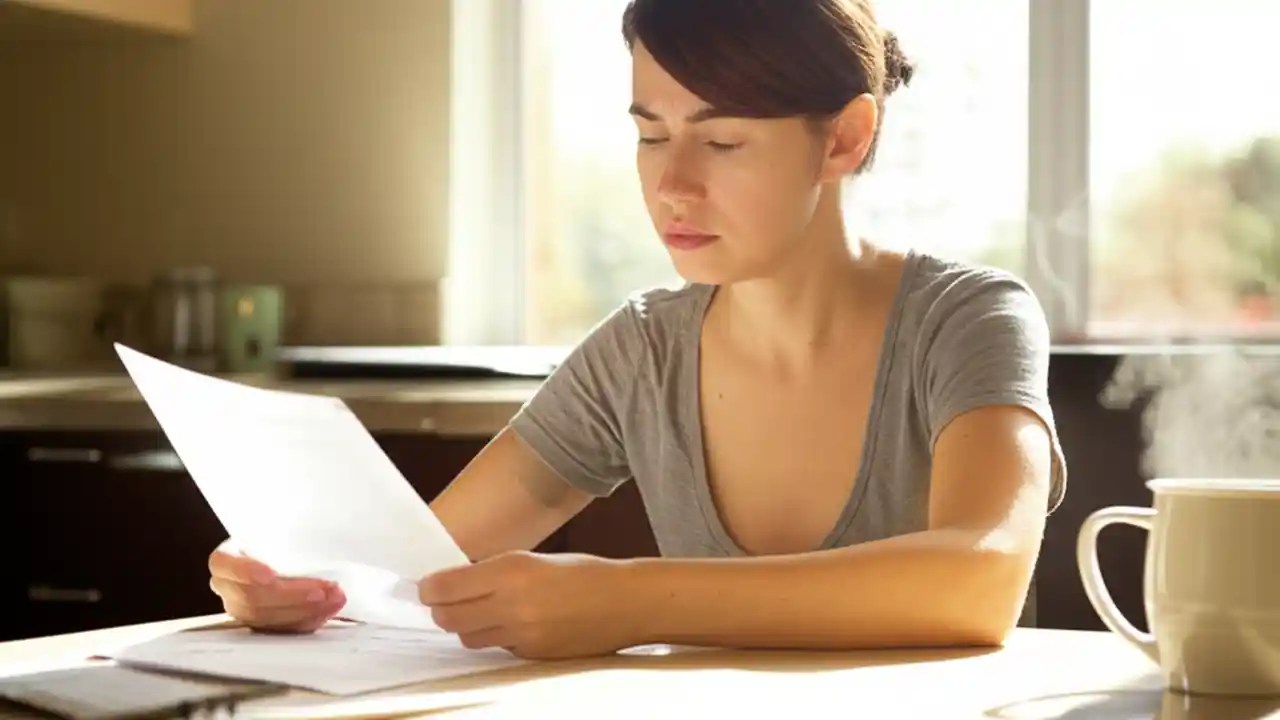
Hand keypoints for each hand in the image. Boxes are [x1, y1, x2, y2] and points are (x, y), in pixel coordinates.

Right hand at [207, 541, 346, 632]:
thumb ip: (288, 532)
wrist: (294, 554)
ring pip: (268, 619)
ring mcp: (245, 611)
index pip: (225, 566)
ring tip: (334, 598)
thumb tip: (308, 529)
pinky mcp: (265, 626)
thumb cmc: (286, 538)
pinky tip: (328, 609)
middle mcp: (229, 588)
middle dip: (292, 596)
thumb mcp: (284, 529)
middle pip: (251, 599)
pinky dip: (309, 620)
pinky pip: (283, 629)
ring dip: (306, 610)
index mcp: (225, 559)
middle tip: (323, 590)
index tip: (270, 576)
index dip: (245, 572)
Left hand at [418, 552, 639, 659]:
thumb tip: (455, 583)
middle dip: (440, 610)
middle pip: (449, 617)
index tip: (426, 587)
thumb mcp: (534, 559)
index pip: (446, 587)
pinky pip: (497, 649)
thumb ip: (494, 572)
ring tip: (480, 613)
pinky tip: (511, 624)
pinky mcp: (532, 655)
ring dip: (465, 626)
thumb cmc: (583, 573)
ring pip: (468, 638)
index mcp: (511, 569)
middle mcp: (512, 603)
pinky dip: (495, 638)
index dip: (429, 588)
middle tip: (442, 602)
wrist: (624, 602)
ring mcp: (522, 634)